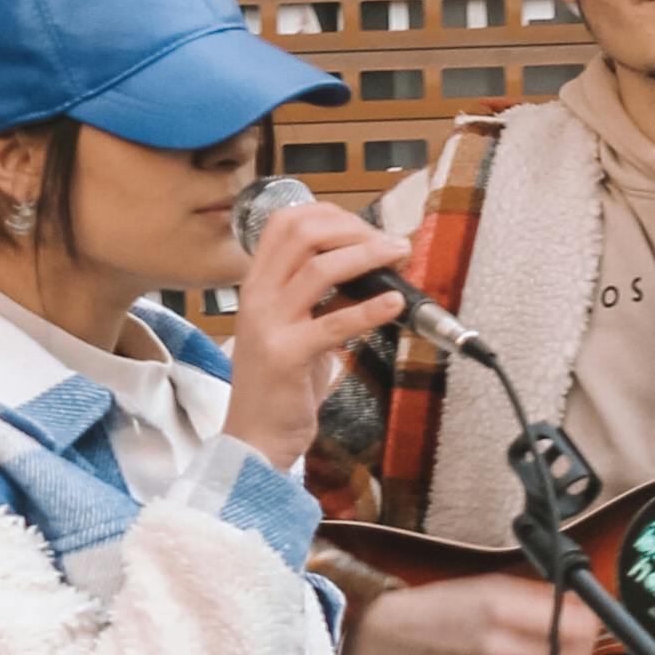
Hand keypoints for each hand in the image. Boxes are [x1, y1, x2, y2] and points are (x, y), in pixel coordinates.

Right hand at [220, 188, 411, 473]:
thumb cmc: (282, 385)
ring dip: (367, 255)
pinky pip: (333, 322)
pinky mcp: (286, 356)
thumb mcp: (299, 330)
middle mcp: (258, 297)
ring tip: (399, 257)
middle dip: (353, 228)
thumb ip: (324, 300)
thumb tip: (368, 273)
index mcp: (259, 285)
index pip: (286, 222)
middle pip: (302, 233)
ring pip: (319, 269)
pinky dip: (370, 308)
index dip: (331, 215)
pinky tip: (394, 303)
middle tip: (390, 242)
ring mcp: (268, 325)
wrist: (255, 438)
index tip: (367, 229)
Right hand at [342, 564, 584, 654]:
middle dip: (581, 647)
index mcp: (498, 608)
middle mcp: (498, 647)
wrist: (385, 641)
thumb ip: (533, 599)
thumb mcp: (484, 587)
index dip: (588, 623)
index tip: (586, 618)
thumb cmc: (433, 610)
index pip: (574, 625)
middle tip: (575, 638)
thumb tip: (576, 608)